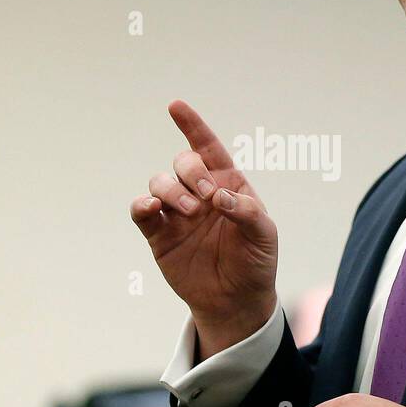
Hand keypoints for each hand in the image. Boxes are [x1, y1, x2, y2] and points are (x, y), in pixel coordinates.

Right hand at [129, 100, 277, 345]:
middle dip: (192, 172)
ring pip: (159, 182)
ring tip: (190, 212)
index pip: (208, 148)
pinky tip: (150, 208)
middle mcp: (199, 192)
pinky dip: (141, 205)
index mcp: (227, 184)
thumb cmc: (255, 261)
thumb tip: (219, 197)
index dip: (192, 126)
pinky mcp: (159, 234)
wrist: (236, 299)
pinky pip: (142, 212)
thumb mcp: (264, 235)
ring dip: (171, 190)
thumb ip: (247, 211)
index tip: (175, 106)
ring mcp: (176, 212)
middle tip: (207, 198)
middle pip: (183, 162)